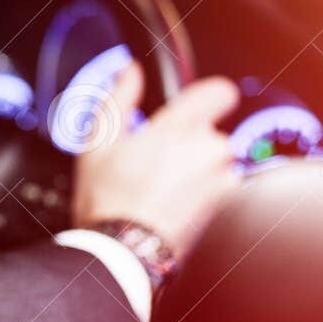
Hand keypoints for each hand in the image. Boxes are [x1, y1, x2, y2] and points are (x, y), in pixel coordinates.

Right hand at [70, 60, 241, 254]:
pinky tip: (173, 197)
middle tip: (155, 155)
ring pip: (216, 154)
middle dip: (188, 137)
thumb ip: (119, 97)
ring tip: (162, 181)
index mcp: (177, 128)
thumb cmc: (107, 198)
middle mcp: (207, 150)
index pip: (220, 92)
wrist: (125, 250)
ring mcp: (220, 177)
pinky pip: (220, 180)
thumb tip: (130, 71)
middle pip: (211, 127)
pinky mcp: (224, 201)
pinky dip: (202, 185)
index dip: (207, 94)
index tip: (193, 102)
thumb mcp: (98, 141)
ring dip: (196, 162)